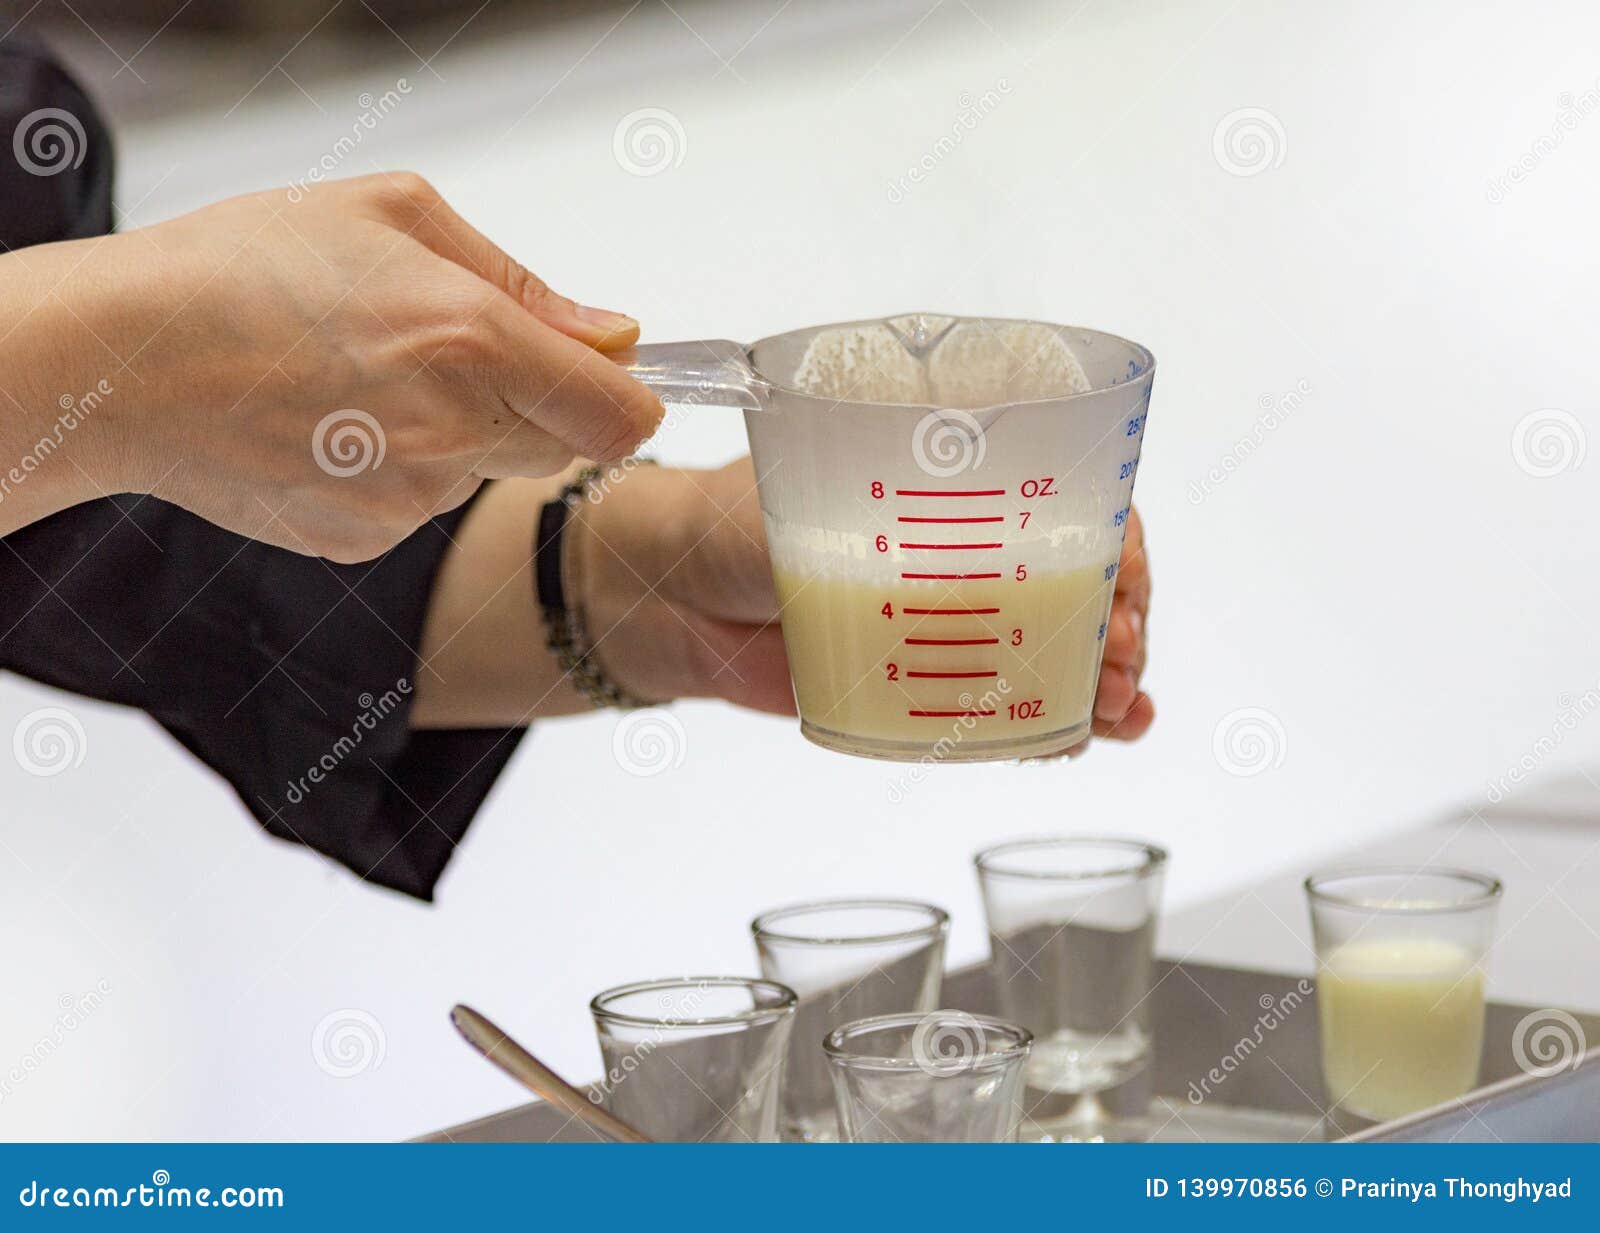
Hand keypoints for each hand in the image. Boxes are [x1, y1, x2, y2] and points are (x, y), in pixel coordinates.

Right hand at [0, 173, 662, 559]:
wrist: (122, 361)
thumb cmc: (242, 268)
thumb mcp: (394, 215)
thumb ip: (525, 283)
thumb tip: (612, 336)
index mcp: (472, 340)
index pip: (620, 417)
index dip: (627, 398)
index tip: (609, 379)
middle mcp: (452, 431)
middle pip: (562, 447)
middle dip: (536, 404)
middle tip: (448, 354)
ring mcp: (408, 498)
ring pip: (485, 475)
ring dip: (460, 435)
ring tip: (362, 382)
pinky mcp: (364, 541)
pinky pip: (423, 508)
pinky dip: (400, 472)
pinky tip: (332, 426)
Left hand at [577, 462, 1153, 746]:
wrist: (670, 594)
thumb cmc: (731, 519)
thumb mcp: (808, 502)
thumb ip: (873, 530)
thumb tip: (953, 567)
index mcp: (958, 477)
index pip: (1076, 499)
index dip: (1117, 546)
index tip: (1123, 590)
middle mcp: (970, 545)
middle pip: (1087, 580)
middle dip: (1123, 624)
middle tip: (1121, 663)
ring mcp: (955, 618)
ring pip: (1063, 647)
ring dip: (1108, 679)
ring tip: (1121, 712)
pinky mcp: (931, 682)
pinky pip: (1012, 705)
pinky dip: (1060, 723)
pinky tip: (1095, 736)